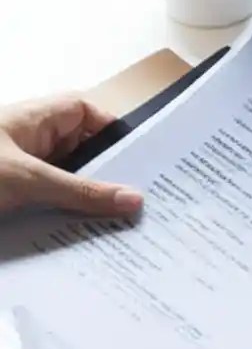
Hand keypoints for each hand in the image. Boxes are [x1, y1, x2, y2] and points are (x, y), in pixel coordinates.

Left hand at [0, 95, 143, 215]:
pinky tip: (83, 235)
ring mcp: (18, 168)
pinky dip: (63, 217)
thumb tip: (133, 199)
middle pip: (82, 153)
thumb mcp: (28, 179)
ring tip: (121, 222)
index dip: (114, 134)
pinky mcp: (9, 195)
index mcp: (37, 118)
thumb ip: (79, 190)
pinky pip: (47, 204)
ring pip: (65, 183)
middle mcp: (30, 139)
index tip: (142, 160)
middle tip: (140, 201)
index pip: (87, 114)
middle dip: (106, 176)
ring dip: (84, 201)